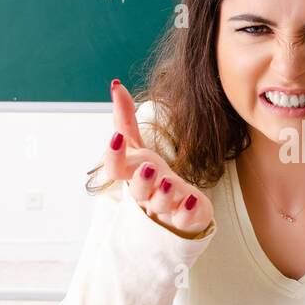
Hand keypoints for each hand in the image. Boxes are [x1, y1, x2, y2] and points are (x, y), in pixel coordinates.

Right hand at [103, 80, 213, 237]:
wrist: (176, 207)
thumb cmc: (153, 176)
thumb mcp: (139, 147)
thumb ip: (125, 120)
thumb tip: (114, 85)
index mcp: (132, 174)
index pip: (115, 168)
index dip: (113, 155)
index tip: (115, 137)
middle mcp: (145, 193)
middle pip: (136, 191)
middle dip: (141, 180)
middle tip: (150, 166)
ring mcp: (163, 208)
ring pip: (159, 204)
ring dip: (163, 193)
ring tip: (170, 181)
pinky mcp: (183, 219)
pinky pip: (183, 219)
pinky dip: (187, 211)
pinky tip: (192, 199)